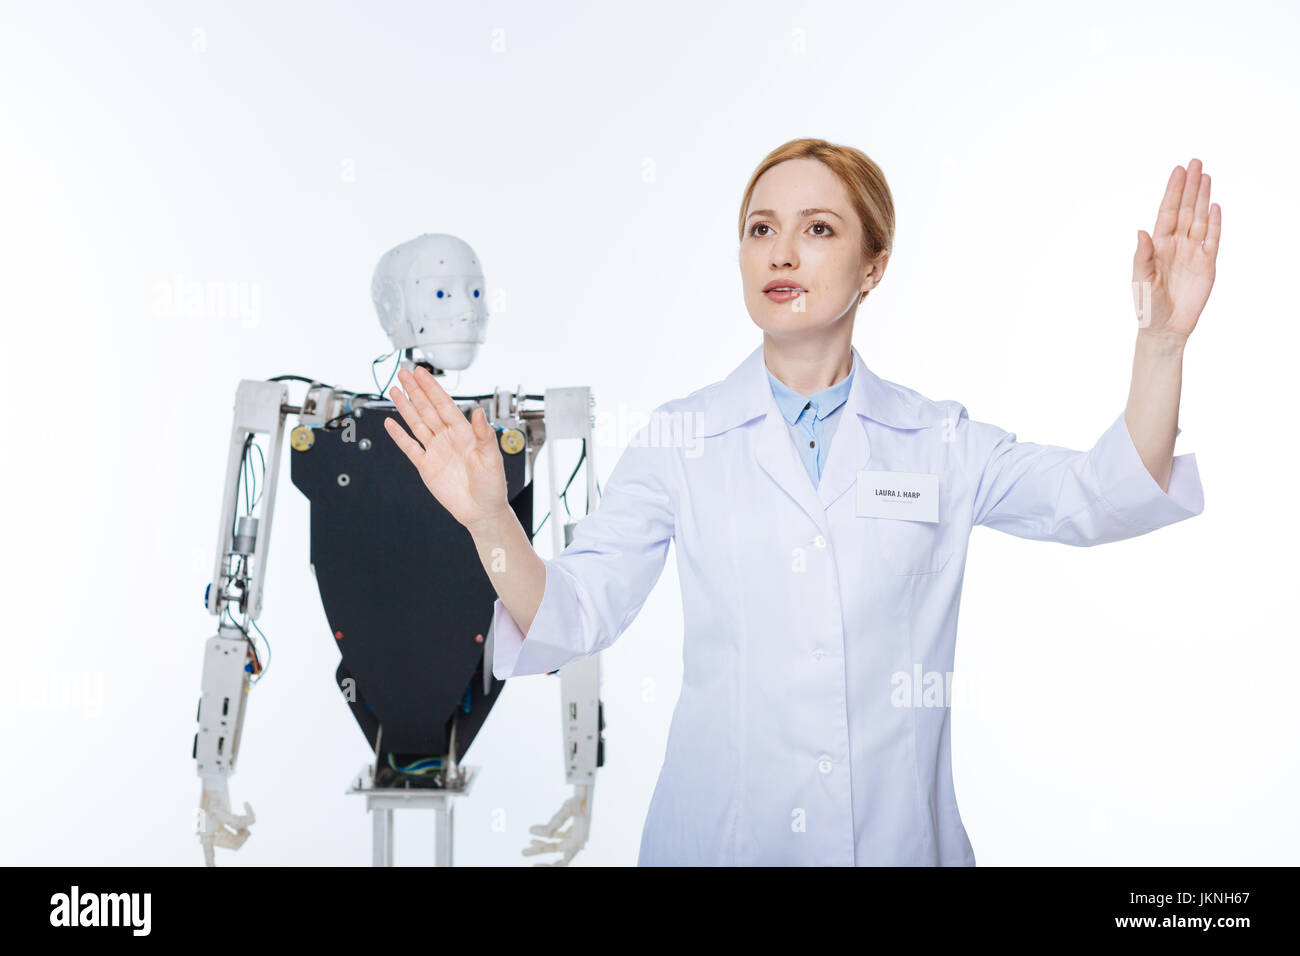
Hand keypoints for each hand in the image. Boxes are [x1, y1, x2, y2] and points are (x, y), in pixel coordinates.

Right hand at [383, 366, 509, 529]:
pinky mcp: (427, 467)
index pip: (445, 405)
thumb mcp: (492, 458)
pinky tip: (391, 423)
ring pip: (417, 424)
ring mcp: (436, 451)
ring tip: (395, 390)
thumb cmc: (492, 486)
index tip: (422, 373)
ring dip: (406, 407)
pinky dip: (399, 436)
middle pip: (428, 409)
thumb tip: (479, 412)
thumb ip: (484, 434)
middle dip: (416, 390)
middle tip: (404, 373)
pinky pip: (410, 447)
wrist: (482, 511)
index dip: (432, 388)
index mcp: (464, 433)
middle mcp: (448, 439)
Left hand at [1132, 157, 1220, 340]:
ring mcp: (1193, 252)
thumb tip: (1141, 231)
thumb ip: (1143, 255)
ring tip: (1206, 176)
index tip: (1178, 171)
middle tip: (1195, 162)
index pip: (1167, 212)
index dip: (1173, 191)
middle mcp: (1176, 244)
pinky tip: (1216, 206)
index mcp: (1158, 245)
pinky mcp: (1207, 264)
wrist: (1165, 328)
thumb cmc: (1147, 305)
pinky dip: (1216, 223)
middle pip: (1186, 210)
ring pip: (1201, 219)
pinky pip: (1213, 240)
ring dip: (1203, 198)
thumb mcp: (1141, 280)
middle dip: (1190, 187)